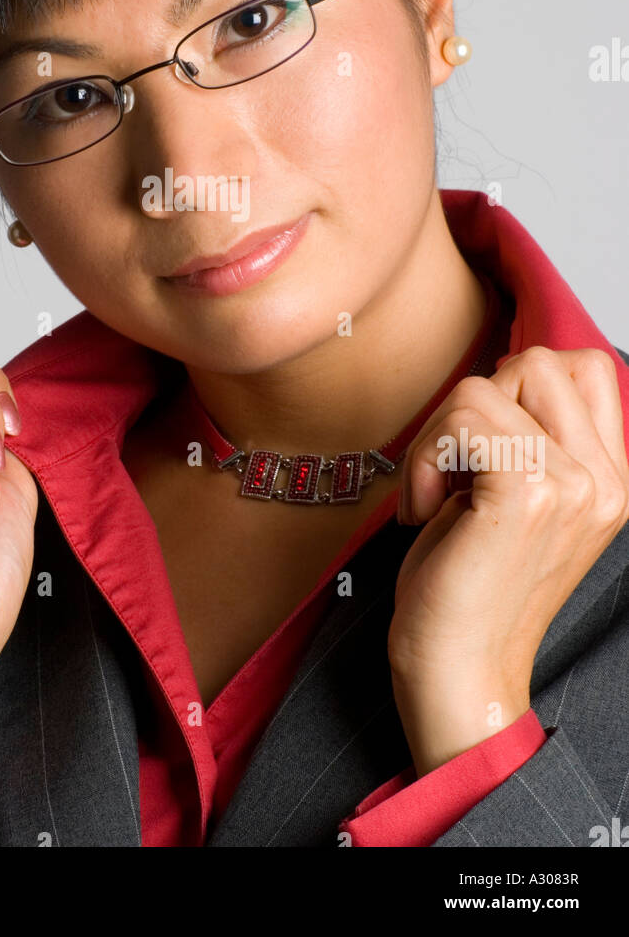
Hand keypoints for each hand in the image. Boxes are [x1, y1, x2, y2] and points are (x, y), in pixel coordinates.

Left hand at [387, 346, 628, 775]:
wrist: (458, 670)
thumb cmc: (469, 586)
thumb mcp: (517, 501)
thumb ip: (529, 439)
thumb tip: (498, 374)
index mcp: (609, 480)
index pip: (586, 368)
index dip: (517, 385)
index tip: (481, 444)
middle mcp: (603, 480)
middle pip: (538, 362)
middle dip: (474, 404)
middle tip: (453, 469)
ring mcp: (572, 485)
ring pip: (487, 386)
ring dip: (438, 435)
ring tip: (437, 495)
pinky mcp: (526, 492)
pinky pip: (461, 418)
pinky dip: (424, 457)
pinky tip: (425, 508)